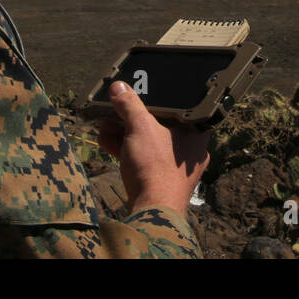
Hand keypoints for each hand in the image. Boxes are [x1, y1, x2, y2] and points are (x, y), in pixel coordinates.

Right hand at [96, 81, 209, 214]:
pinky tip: (105, 141)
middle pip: (157, 124)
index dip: (154, 98)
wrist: (152, 212)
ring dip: (124, 133)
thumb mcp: (140, 127)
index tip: (137, 92)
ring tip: (103, 124)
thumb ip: (129, 105)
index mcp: (196, 132)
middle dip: (130, 117)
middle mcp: (189, 149)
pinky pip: (142, 158)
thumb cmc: (156, 168)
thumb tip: (118, 87)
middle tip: (113, 108)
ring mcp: (174, 166)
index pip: (176, 106)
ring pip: (147, 142)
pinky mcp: (160, 180)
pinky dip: (125, 149)